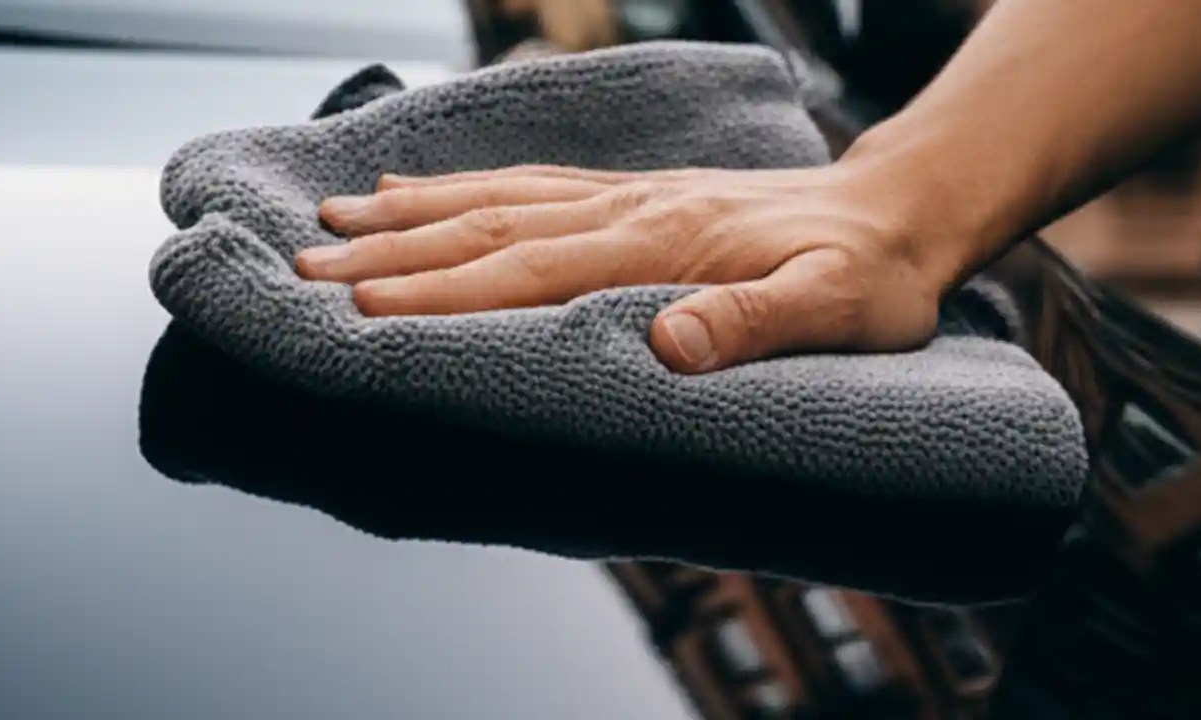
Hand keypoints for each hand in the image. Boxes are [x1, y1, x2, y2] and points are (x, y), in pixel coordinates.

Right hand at [296, 162, 956, 373]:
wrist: (897, 208)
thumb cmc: (870, 275)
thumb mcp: (837, 308)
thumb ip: (754, 321)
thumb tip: (668, 345)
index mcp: (661, 244)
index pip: (529, 271)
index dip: (443, 292)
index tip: (361, 308)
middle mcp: (626, 211)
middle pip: (489, 230)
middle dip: (392, 254)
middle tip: (303, 269)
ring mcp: (624, 197)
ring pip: (495, 201)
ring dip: (410, 215)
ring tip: (331, 222)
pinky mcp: (630, 195)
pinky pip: (529, 185)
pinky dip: (463, 189)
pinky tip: (419, 190)